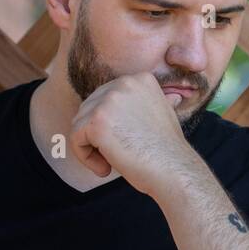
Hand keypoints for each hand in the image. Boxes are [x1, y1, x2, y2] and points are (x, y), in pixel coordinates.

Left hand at [69, 72, 197, 196]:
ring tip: (111, 163)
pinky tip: (105, 168)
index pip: (106, 98)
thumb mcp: (160, 114)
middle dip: (96, 135)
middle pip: (89, 108)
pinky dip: (85, 157)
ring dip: (91, 147)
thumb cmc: (167, 151)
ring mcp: (109, 100)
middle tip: (117, 156)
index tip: (127, 143)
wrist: (174, 170)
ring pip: (80, 123)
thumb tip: (141, 103)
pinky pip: (75, 139)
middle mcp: (124, 82)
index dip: (110, 125)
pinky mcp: (96, 121)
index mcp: (141, 79)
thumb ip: (141, 104)